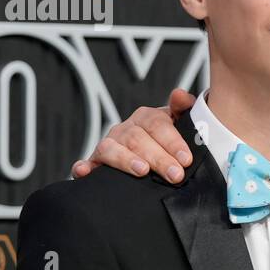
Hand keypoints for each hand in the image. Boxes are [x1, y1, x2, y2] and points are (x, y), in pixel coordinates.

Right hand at [72, 88, 196, 182]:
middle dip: (158, 158)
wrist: (151, 154)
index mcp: (146, 117)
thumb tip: (179, 94)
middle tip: (174, 174)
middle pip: (138, 139)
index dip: (172, 141)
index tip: (185, 159)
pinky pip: (87, 163)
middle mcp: (125, 129)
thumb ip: (183, 109)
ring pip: (112, 149)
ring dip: (126, 160)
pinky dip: (84, 166)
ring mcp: (110, 144)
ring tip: (142, 171)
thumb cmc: (167, 140)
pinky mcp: (96, 162)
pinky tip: (85, 172)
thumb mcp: (179, 123)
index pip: (157, 124)